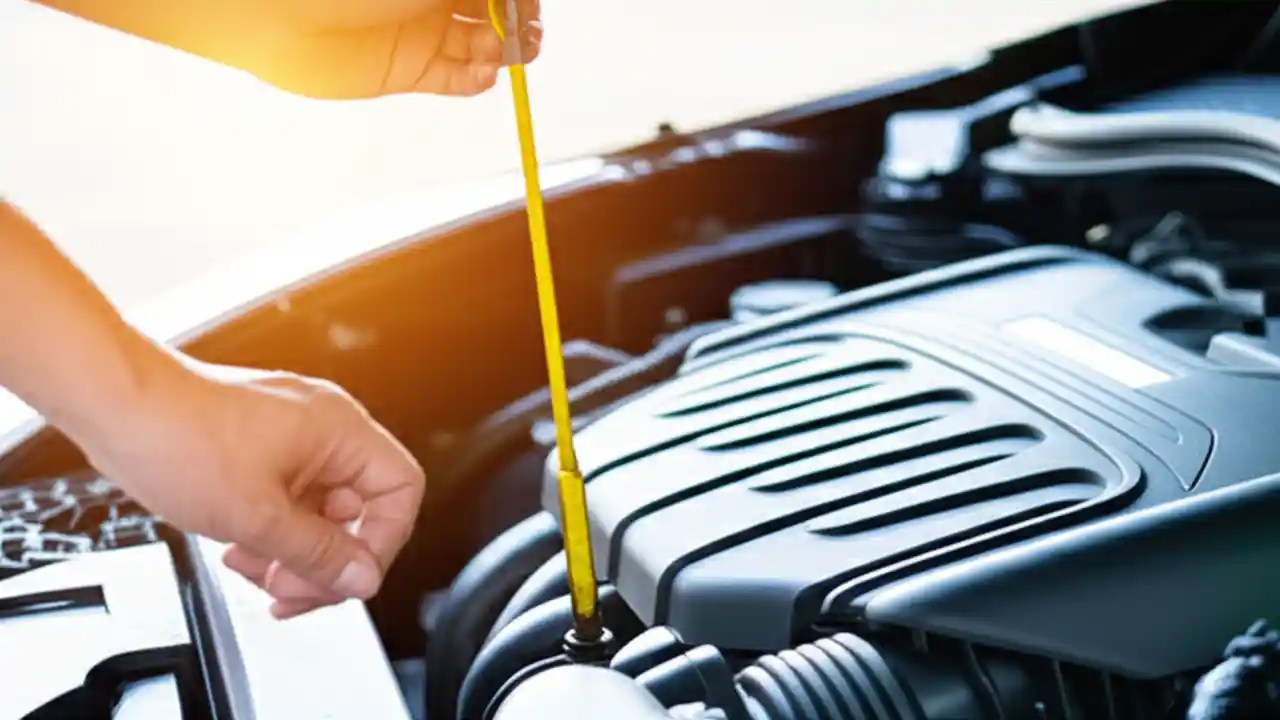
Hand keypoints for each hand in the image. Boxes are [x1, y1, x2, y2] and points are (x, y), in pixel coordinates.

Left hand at [74, 357, 424, 617]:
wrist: (114, 405)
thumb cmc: (177, 437)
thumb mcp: (258, 518)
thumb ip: (319, 555)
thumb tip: (363, 578)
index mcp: (341, 430)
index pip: (400, 491)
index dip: (381, 543)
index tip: (346, 577)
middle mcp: (326, 425)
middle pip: (360, 508)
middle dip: (325, 559)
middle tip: (292, 590)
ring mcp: (294, 433)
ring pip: (321, 508)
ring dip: (294, 551)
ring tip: (255, 571)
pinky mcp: (264, 443)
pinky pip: (291, 496)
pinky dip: (272, 530)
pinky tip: (240, 547)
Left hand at [253, 0, 544, 97]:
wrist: (281, 12)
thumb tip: (511, 0)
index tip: (531, 7)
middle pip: (493, 12)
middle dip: (517, 24)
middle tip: (527, 36)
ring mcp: (421, 33)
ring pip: (479, 47)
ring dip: (502, 52)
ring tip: (505, 56)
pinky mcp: (407, 71)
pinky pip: (455, 80)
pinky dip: (476, 80)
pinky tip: (485, 75)